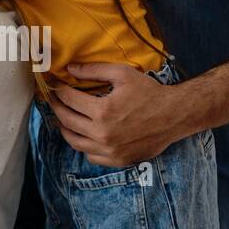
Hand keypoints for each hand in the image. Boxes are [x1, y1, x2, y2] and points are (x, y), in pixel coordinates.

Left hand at [49, 61, 192, 164]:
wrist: (174, 116)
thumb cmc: (150, 92)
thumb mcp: (122, 74)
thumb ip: (94, 70)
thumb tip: (70, 68)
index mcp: (102, 111)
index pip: (69, 100)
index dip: (59, 91)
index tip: (55, 85)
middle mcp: (102, 134)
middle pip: (67, 121)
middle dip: (57, 107)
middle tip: (54, 99)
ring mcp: (109, 150)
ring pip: (74, 142)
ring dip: (65, 128)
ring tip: (64, 118)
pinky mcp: (117, 160)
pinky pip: (90, 156)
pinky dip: (83, 145)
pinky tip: (84, 135)